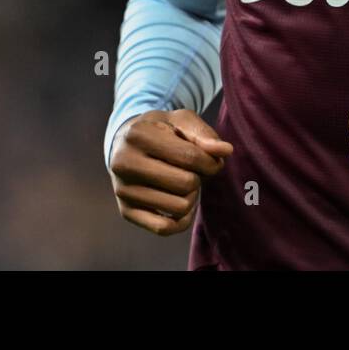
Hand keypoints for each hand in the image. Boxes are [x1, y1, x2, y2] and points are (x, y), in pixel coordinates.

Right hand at [108, 109, 232, 235]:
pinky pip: (163, 228)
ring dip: (192, 197)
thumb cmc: (160, 130)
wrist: (125, 143)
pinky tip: (183, 203)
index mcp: (138, 134)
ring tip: (184, 183)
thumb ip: (204, 134)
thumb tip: (226, 151)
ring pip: (178, 207)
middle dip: (198, 178)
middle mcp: (124, 163)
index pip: (189, 157)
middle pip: (185, 184)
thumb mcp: (181, 121)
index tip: (212, 161)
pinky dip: (182, 221)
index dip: (210, 162)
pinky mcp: (125, 210)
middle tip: (193, 171)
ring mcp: (122, 189)